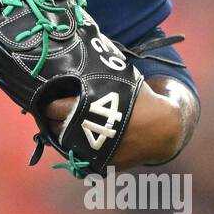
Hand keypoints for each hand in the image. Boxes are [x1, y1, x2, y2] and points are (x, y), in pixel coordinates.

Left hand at [44, 77, 185, 168]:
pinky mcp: (100, 166)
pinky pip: (78, 158)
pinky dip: (77, 148)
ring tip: (65, 123)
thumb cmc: (140, 100)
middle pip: (55, 128)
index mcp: (89, 109)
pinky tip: (79, 137)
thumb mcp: (119, 80)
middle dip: (54, 119)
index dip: (49, 103)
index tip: (49, 98)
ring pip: (64, 144)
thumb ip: (96, 72)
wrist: (164, 129)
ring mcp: (93, 153)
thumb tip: (81, 47)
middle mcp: (88, 134)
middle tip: (55, 111)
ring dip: (62, 134)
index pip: (53, 109)